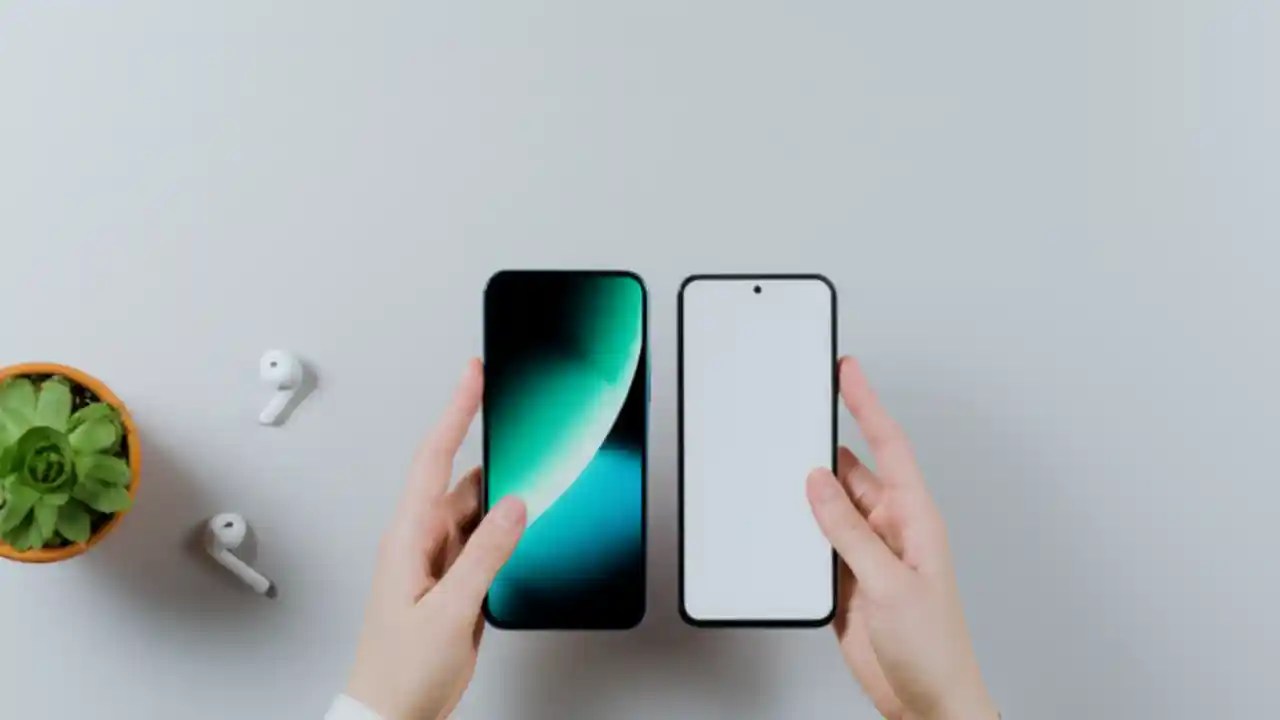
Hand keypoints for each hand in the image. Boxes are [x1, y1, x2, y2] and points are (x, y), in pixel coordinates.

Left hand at [346, 359, 525, 719]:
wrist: (391, 714)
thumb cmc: (400, 671)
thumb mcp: (449, 609)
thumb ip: (484, 554)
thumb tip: (513, 506)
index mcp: (407, 539)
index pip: (433, 460)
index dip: (455, 412)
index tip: (472, 377)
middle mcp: (419, 543)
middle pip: (459, 479)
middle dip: (489, 449)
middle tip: (517, 419)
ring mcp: (435, 562)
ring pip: (475, 511)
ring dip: (501, 497)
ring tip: (532, 477)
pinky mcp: (451, 582)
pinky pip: (481, 541)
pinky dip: (503, 530)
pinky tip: (520, 529)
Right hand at [807, 357, 996, 719]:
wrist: (926, 700)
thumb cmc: (935, 649)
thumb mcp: (890, 583)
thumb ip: (849, 532)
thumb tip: (818, 484)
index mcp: (916, 519)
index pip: (888, 447)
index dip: (867, 405)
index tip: (848, 371)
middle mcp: (890, 530)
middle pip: (849, 473)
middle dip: (823, 447)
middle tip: (795, 416)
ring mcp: (866, 554)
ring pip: (828, 507)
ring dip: (807, 495)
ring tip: (779, 472)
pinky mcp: (845, 579)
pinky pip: (816, 541)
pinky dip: (798, 530)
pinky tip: (784, 525)